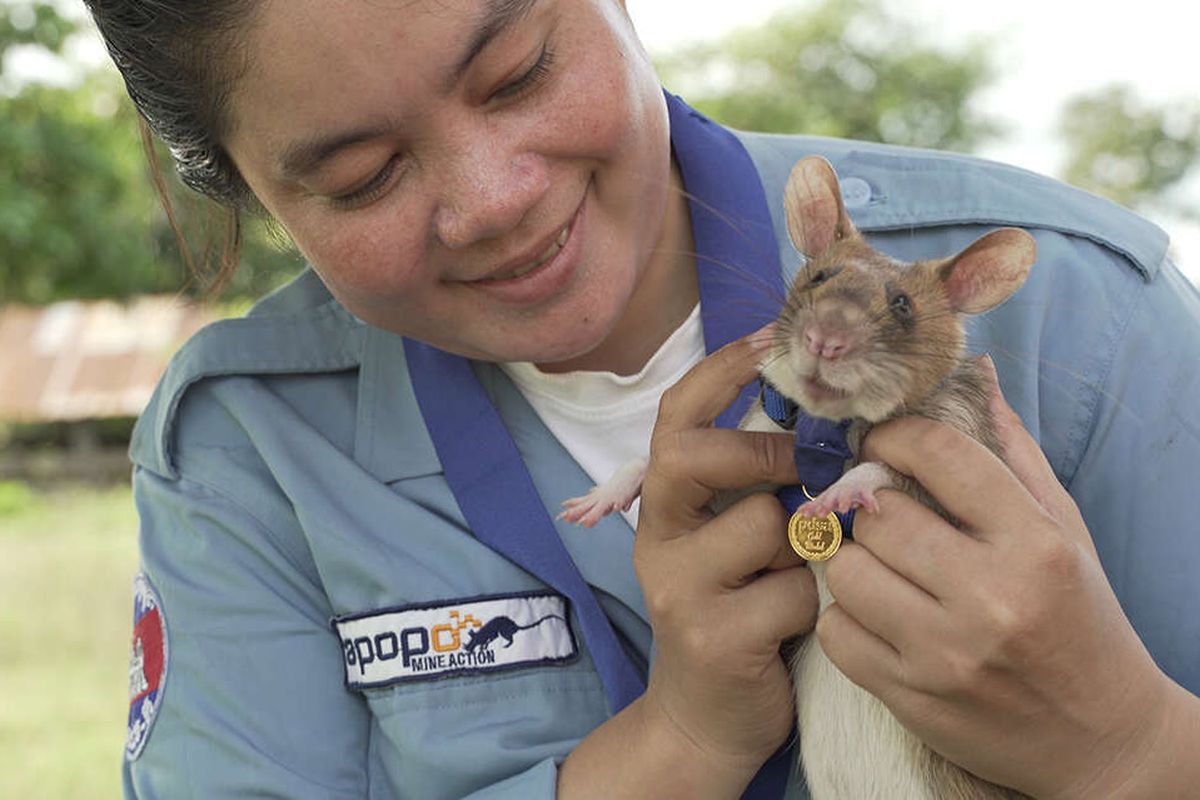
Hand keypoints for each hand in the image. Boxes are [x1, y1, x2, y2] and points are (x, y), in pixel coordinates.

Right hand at [634, 330, 817, 785]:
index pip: (675, 417)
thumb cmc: (741, 611)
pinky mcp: (712, 636)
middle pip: (693, 456)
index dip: (720, 371)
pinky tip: (800, 624)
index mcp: (666, 505)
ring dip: (806, 546)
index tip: (771, 336)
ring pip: (762, 525)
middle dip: (764, 452)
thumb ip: (762, 488)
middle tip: (808, 468)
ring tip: (805, 575)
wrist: (707, 716)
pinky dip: (814, 603)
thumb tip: (833, 422)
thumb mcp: (739, 541)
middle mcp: (659, 538)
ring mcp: (678, 588)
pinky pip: (791, 592)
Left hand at [816, 357, 1177, 798]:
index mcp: (1034, 544)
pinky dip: (845, 618)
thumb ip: (1013, 454)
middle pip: (879, 515)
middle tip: (882, 512)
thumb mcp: (1063, 531)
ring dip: (852, 561)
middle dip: (871, 506)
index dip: (897, 435)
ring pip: (845, 571)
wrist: (1101, 740)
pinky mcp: (911, 698)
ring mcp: (945, 653)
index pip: (942, 454)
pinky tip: (877, 616)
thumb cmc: (1079, 620)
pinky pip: (835, 633)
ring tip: (881, 565)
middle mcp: (990, 597)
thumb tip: (972, 375)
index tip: (882, 440)